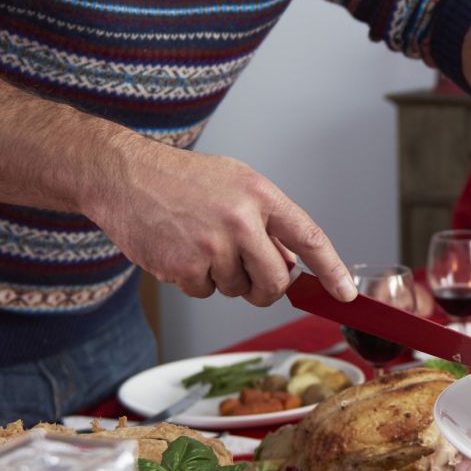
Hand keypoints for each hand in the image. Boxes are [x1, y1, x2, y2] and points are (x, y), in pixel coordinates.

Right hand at [84, 138, 353, 305]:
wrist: (125, 177)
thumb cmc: (183, 180)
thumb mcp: (236, 183)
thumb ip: (267, 221)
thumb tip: (291, 264)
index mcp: (260, 195)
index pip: (309, 238)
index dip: (332, 269)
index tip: (346, 293)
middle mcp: (241, 220)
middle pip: (275, 281)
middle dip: (267, 288)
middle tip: (249, 275)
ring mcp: (213, 246)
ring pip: (237, 289)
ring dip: (223, 278)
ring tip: (199, 242)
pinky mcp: (185, 267)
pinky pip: (205, 292)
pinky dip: (195, 280)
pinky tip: (180, 250)